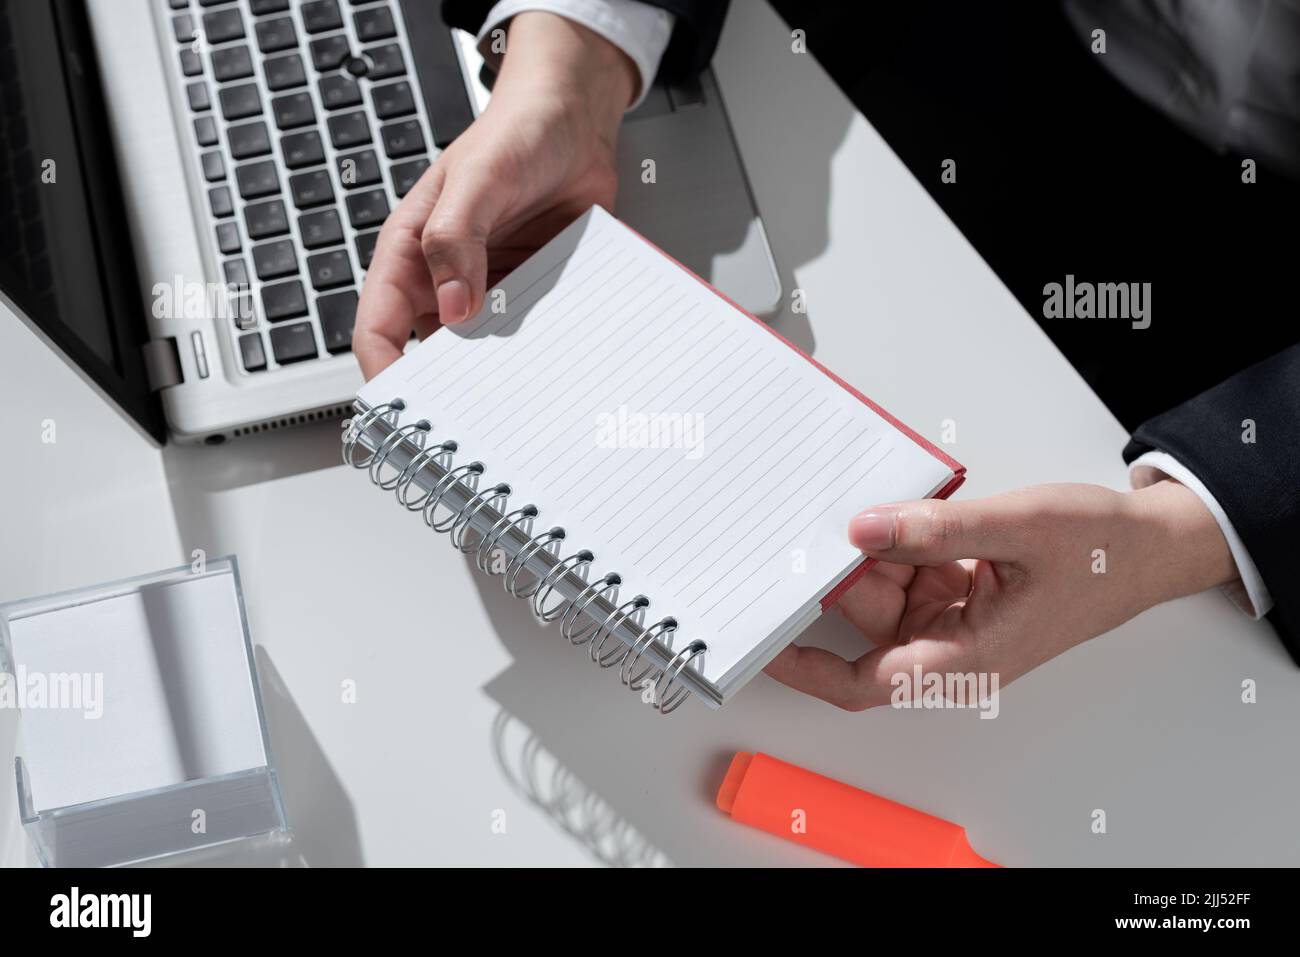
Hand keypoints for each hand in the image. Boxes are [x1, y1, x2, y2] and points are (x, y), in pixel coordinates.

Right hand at [353, 11, 637, 378]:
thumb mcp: (477, 180)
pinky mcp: (527, 291)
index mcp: (410, 253)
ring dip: (498, 372)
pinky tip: (553, 362)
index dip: (384, 371)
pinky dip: (536, 352)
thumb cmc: (514, 133)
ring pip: (482, 351)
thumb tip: (451, 306)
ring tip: (519, 397)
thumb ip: (456, 238)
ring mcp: (487, 289)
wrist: (574, 120)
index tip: (405, 407)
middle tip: (473, 419)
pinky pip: (526, 335)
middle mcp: (444, 278)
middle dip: (446, 384)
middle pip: (431, 352)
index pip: (380, 326)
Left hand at [764, 481, 1238, 709]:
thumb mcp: (1018, 528)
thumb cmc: (1102, 552)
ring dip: (875, 551)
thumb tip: (862, 530)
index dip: (809, 669)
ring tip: (874, 504)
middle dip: (844, 577)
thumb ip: (937, 530)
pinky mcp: (959, 591)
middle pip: (870, 623)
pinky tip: (901, 509)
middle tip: (817, 527)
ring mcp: (955, 618)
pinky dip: (901, 541)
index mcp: (968, 659)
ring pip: (886, 590)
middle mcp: (954, 646)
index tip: (765, 642)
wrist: (1150, 546)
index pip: (867, 683)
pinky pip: (910, 569)